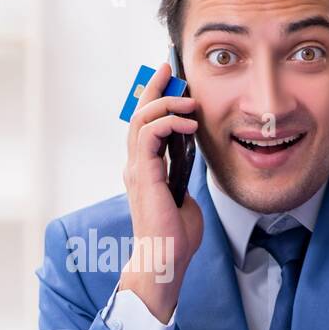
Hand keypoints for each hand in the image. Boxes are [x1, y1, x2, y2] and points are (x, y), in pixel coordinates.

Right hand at [118, 61, 203, 321]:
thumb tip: (193, 165)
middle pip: (138, 115)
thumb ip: (185, 179)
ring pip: (141, 120)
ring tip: (188, 102)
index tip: (170, 78)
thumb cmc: (176, 237)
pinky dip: (168, 123)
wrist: (166, 260)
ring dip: (165, 104)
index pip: (145, 126)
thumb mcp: (186, 199)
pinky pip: (149, 136)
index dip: (155, 99)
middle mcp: (136, 166)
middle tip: (170, 69)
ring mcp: (137, 169)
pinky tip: (188, 125)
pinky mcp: (144, 174)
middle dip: (155, 88)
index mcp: (145, 170)